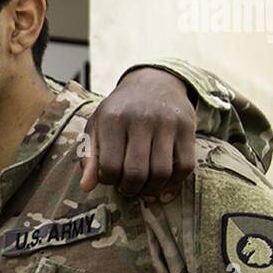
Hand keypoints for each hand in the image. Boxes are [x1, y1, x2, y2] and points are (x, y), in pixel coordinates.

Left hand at [79, 68, 196, 199]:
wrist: (154, 82)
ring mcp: (167, 123)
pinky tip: (163, 184)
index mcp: (113, 118)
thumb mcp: (98, 126)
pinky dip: (174, 183)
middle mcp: (141, 119)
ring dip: (151, 190)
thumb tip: (85, 187)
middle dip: (130, 189)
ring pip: (162, 173)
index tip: (109, 178)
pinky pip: (185, 167)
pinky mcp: (187, 128)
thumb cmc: (120, 111)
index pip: (109, 166)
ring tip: (143, 188)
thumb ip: (90, 156)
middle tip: (127, 188)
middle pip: (136, 172)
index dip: (108, 180)